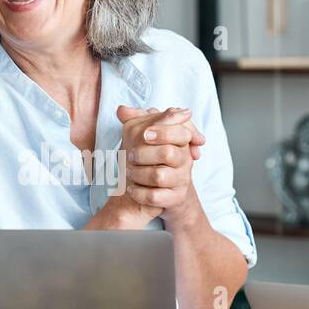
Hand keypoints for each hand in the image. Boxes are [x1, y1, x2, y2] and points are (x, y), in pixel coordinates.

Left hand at [117, 105, 205, 223]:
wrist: (163, 190)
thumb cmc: (153, 158)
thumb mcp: (147, 136)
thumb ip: (136, 120)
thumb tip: (122, 110)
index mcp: (181, 142)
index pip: (180, 132)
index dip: (161, 132)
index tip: (144, 134)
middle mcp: (185, 160)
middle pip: (168, 153)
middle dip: (143, 154)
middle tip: (130, 156)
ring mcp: (181, 181)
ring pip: (159, 176)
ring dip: (138, 173)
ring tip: (129, 172)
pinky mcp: (174, 198)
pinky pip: (155, 196)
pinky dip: (139, 192)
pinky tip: (131, 188)